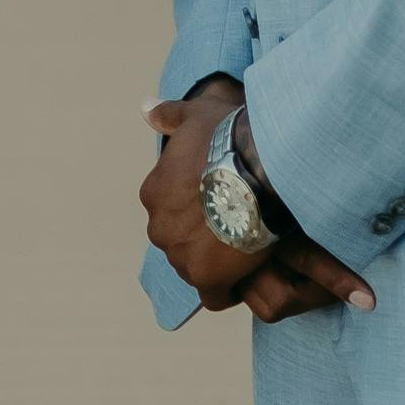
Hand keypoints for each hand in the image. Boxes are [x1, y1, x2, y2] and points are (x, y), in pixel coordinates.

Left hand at [142, 78, 375, 320]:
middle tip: (237, 224)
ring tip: (247, 246)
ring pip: (196, 266)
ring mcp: (180, 255)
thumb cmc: (229, 137)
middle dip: (203, 236)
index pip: (171, 210)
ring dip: (216, 261)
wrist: (259, 167)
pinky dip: (228, 290)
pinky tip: (246, 276)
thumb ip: (169, 115)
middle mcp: (159, 227)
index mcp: (154, 193)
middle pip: (181, 240)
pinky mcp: (207, 277)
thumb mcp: (195, 115)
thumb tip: (146, 110)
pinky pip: (214, 295)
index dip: (197, 208)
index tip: (221, 201)